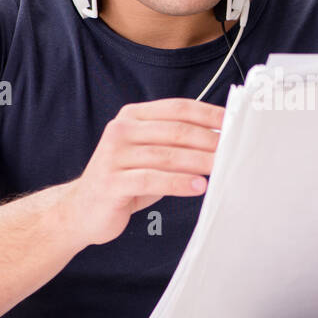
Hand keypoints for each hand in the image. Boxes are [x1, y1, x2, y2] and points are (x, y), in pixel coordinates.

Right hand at [73, 98, 223, 247]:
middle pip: (175, 131)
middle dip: (208, 141)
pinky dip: (178, 183)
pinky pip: (151, 180)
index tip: (234, 124)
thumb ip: (175, 144)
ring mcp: (113, 155)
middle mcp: (121, 130)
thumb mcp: (150, 155)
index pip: (177, 108)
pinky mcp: (111, 182)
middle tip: (233, 150)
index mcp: (132, 116)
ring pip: (166, 155)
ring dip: (198, 162)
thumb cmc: (125, 180)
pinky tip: (198, 187)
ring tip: (222, 168)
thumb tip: (220, 140)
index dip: (208, 115)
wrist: (83, 209)